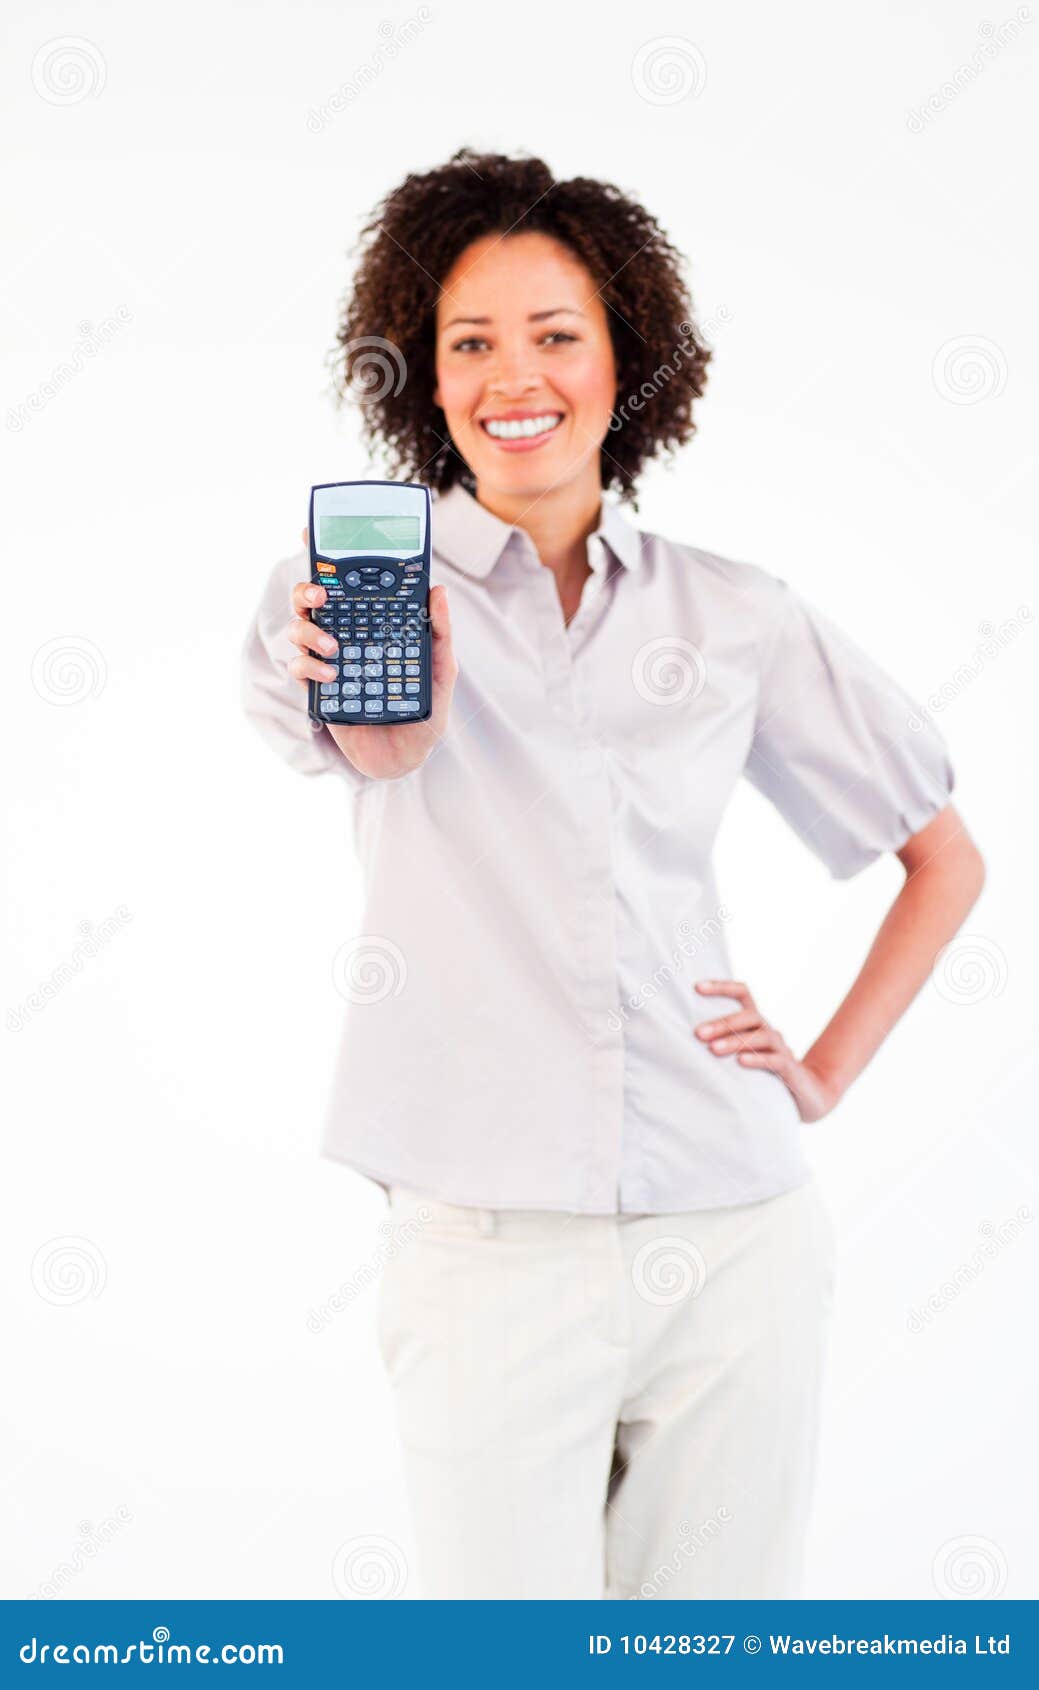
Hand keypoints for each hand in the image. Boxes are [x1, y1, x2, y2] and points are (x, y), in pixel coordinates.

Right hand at [287, 527, 457, 780]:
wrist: (406, 760)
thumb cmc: (424, 712)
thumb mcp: (441, 672)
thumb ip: (441, 634)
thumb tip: (438, 591)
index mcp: (372, 623)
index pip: (347, 583)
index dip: (327, 556)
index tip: (312, 532)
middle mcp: (346, 635)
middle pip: (313, 599)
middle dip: (308, 588)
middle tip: (322, 593)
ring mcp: (329, 660)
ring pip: (299, 629)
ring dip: (308, 629)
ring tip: (333, 646)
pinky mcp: (319, 690)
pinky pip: (299, 668)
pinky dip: (308, 666)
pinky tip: (330, 675)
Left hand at [693, 978, 839, 1122]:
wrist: (809, 1094)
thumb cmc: (765, 1073)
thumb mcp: (743, 1054)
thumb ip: (722, 1045)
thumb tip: (687, 1041)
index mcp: (756, 1023)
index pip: (742, 994)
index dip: (722, 987)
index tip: (697, 987)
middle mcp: (768, 1030)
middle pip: (749, 1015)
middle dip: (722, 1023)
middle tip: (698, 1033)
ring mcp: (781, 1048)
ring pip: (760, 1037)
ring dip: (734, 1042)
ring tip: (713, 1050)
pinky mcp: (789, 1069)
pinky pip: (774, 1060)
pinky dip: (757, 1060)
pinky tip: (740, 1063)